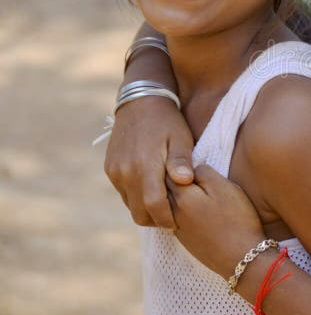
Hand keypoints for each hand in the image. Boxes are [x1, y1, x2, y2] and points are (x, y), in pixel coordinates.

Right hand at [105, 95, 194, 228]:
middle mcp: (125, 171)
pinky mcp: (110, 169)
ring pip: (130, 205)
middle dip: (156, 220)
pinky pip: (123, 193)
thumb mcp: (180, 138)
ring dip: (146, 209)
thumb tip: (185, 181)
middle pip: (139, 212)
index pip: (154, 206)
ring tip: (165, 203)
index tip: (177, 223)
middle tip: (173, 216)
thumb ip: (182, 161)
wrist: (140, 102)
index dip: (167, 219)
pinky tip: (152, 189)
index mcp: (144, 165)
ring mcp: (115, 171)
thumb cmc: (168, 121)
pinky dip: (136, 197)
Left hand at [168, 164, 265, 277]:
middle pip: (163, 187)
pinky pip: (175, 216)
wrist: (242, 258)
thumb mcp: (225, 188)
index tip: (184, 153)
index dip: (176, 159)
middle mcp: (172, 212)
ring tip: (189, 183)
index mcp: (182, 196)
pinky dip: (180, 207)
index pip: (168, 169)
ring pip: (167, 203)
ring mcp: (177, 228)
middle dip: (170, 174)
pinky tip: (195, 205)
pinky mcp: (185, 239)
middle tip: (183, 165)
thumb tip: (189, 167)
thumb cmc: (236, 219)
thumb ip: (204, 173)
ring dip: (174, 192)